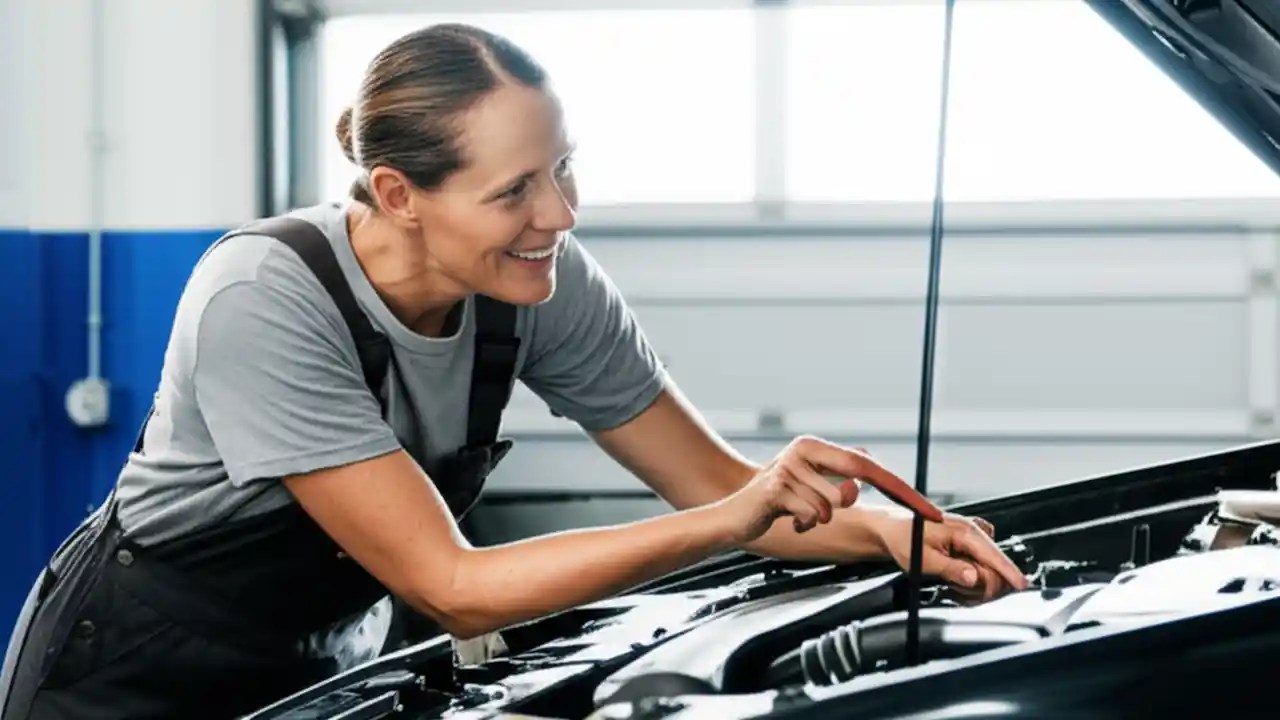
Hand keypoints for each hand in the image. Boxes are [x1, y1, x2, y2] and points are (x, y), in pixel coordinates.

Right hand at [716, 435, 919, 544]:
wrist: (735, 512)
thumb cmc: (779, 499)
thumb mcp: (811, 483)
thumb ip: (838, 475)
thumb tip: (864, 468)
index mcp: (815, 447)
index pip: (868, 465)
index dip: (900, 489)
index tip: (926, 510)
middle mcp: (802, 450)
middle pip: (853, 483)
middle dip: (853, 504)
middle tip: (830, 513)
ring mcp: (787, 468)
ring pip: (831, 505)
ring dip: (818, 517)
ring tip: (800, 513)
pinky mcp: (775, 490)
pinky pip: (810, 515)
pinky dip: (803, 524)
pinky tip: (789, 519)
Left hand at [873, 511, 1029, 600]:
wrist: (892, 529)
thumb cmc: (904, 538)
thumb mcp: (923, 559)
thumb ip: (950, 568)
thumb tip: (973, 577)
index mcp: (963, 531)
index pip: (993, 554)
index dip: (1008, 571)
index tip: (1022, 585)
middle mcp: (971, 531)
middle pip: (994, 564)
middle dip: (981, 583)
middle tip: (957, 591)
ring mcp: (971, 536)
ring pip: (988, 567)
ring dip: (974, 582)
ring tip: (951, 584)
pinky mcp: (968, 543)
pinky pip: (981, 565)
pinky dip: (972, 577)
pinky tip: (957, 580)